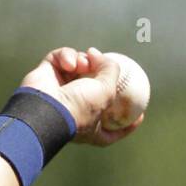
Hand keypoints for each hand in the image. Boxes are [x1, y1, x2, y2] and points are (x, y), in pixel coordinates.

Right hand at [18, 46, 142, 147]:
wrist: (46, 106)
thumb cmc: (79, 107)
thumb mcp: (106, 92)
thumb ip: (111, 72)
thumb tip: (101, 56)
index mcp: (92, 129)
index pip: (113, 130)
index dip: (127, 124)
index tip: (140, 116)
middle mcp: (75, 111)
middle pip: (94, 89)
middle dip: (99, 75)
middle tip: (101, 63)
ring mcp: (60, 92)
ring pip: (78, 69)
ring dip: (83, 61)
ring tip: (82, 64)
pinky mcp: (46, 74)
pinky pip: (60, 59)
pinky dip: (66, 57)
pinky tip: (69, 63)